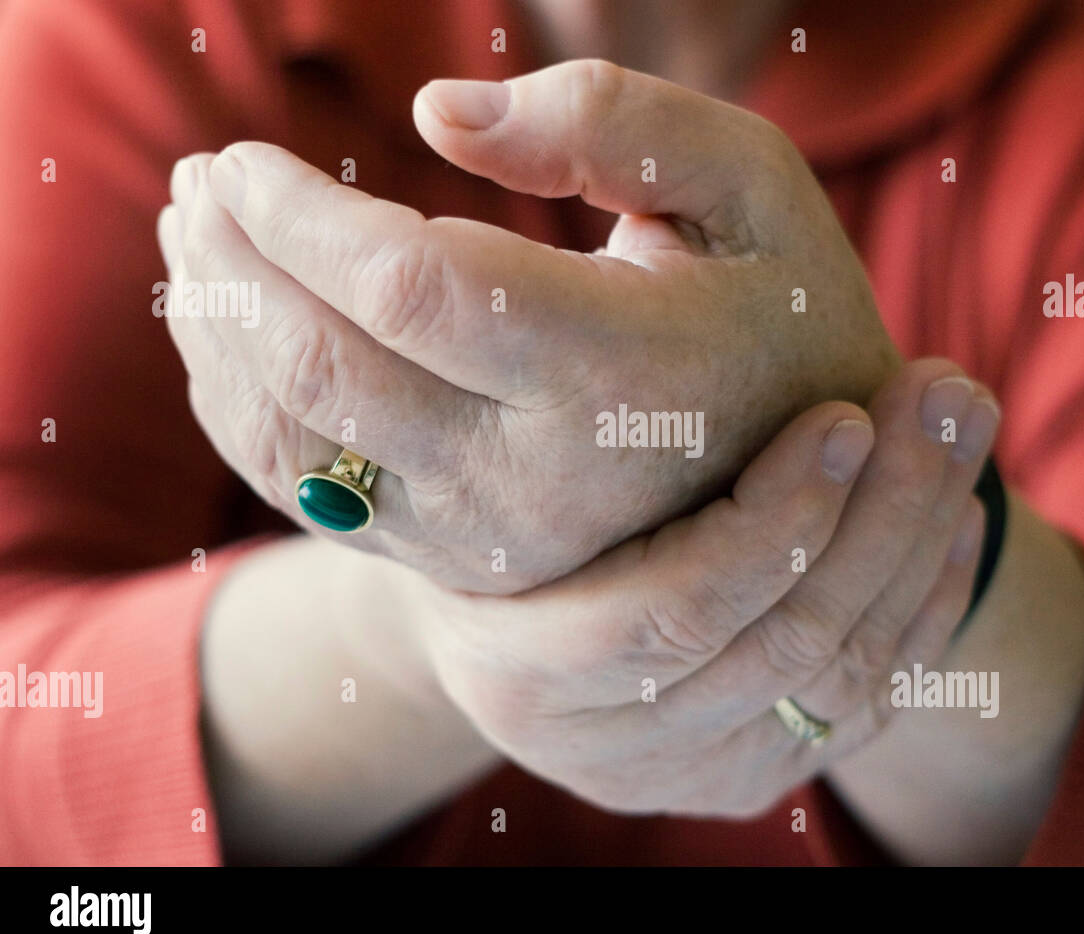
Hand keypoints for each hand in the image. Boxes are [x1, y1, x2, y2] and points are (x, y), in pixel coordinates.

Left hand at [160, 60, 896, 592]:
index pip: (415, 290)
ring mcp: (496, 538)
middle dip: (236, 266)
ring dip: (219, 334)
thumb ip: (616, 123)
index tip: (241, 157)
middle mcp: (549, 478)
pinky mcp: (459, 562)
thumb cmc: (773, 304)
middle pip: (330, 369)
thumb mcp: (753, 186)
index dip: (302, 219)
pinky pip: (314, 497)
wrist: (786, 467)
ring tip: (195, 244)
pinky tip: (228, 338)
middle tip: (201, 185)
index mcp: (628, 372)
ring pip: (300, 443)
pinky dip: (242, 413)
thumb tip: (436, 117)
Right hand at [420, 360, 998, 815]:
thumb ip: (541, 353)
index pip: (672, 610)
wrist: (505, 613)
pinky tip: (955, 524)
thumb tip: (611, 210)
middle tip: (945, 396)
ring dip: (918, 547)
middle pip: (782, 643)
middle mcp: (605, 747)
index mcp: (519, 666)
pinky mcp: (745, 773)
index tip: (845, 415)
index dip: (771, 522)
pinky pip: (863, 709)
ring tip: (961, 429)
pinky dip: (922, 615)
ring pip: (838, 676)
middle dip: (885, 515)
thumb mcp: (485, 448)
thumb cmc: (492, 502)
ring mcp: (684, 771)